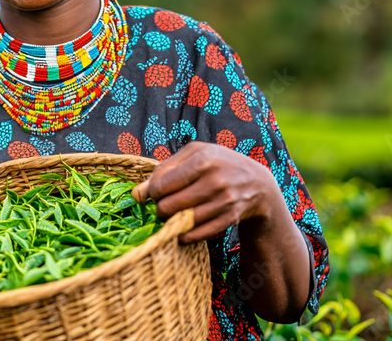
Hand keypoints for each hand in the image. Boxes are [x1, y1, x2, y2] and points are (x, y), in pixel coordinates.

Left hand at [131, 141, 279, 243]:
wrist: (256, 182)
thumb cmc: (217, 163)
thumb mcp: (192, 156)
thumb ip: (163, 170)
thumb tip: (136, 195)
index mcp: (202, 160)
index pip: (161, 185)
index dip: (152, 193)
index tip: (156, 193)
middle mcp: (215, 181)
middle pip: (169, 206)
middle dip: (160, 209)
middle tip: (163, 206)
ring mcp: (224, 202)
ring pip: (181, 222)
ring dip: (171, 222)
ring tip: (172, 215)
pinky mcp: (229, 219)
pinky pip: (198, 234)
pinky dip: (185, 235)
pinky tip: (182, 229)